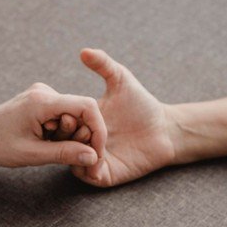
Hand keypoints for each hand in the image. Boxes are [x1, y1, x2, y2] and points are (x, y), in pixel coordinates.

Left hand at [0, 83, 106, 168]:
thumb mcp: (33, 154)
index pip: (86, 106)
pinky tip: (44, 140)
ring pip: (73, 115)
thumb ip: (65, 154)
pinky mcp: (41, 100)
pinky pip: (63, 115)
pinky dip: (61, 131)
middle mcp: (45, 91)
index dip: (98, 129)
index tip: (97, 151)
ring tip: (45, 146)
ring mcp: (43, 94)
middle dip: (80, 135)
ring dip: (68, 135)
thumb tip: (93, 157)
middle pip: (81, 111)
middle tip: (64, 154)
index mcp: (42, 101)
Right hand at [71, 48, 178, 186]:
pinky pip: (89, 176)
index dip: (62, 119)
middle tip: (80, 127)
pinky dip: (89, 168)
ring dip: (78, 152)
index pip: (62, 123)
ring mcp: (94, 159)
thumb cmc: (142, 104)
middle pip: (63, 143)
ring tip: (90, 140)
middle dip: (68, 136)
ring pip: (74, 161)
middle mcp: (85, 142)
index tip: (69, 112)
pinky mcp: (106, 175)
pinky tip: (98, 157)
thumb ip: (103, 64)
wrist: (164, 129)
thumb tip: (83, 51)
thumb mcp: (121, 79)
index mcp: (83, 122)